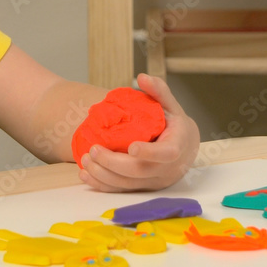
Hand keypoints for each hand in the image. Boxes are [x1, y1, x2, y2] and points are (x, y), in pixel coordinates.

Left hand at [78, 74, 199, 191]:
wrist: (182, 148)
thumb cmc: (173, 124)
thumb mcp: (170, 106)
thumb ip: (159, 91)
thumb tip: (142, 77)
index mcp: (177, 147)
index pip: (166, 154)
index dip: (150, 152)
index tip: (132, 147)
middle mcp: (166, 169)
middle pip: (140, 172)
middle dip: (114, 163)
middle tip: (93, 149)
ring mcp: (153, 181)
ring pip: (127, 184)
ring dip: (103, 175)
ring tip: (86, 159)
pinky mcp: (141, 187)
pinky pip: (120, 190)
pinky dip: (101, 184)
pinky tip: (84, 174)